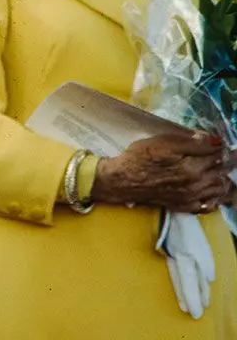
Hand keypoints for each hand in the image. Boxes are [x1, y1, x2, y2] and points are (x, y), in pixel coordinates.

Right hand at [93, 132, 231, 213]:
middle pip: (221, 170)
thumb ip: (191, 142)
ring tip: (216, 168)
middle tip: (220, 153)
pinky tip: (210, 188)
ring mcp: (192, 197)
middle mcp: (197, 184)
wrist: (122, 180)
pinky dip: (215, 196)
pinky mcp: (185, 206)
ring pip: (220, 188)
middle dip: (223, 160)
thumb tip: (215, 140)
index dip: (219, 146)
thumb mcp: (163, 142)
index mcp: (193, 167)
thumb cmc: (139, 158)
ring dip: (222, 177)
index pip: (218, 154)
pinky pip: (210, 205)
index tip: (219, 142)